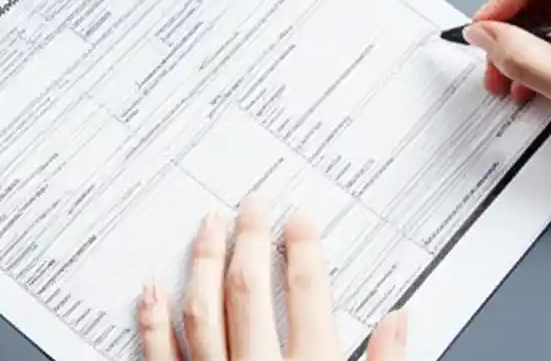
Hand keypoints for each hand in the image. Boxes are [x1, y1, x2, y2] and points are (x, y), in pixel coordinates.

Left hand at [137, 195, 406, 359]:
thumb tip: (398, 322)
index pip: (307, 293)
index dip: (305, 249)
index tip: (301, 219)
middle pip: (250, 290)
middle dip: (251, 239)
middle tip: (252, 206)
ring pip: (202, 313)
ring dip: (203, 264)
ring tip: (207, 227)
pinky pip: (161, 356)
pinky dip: (153, 322)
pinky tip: (151, 291)